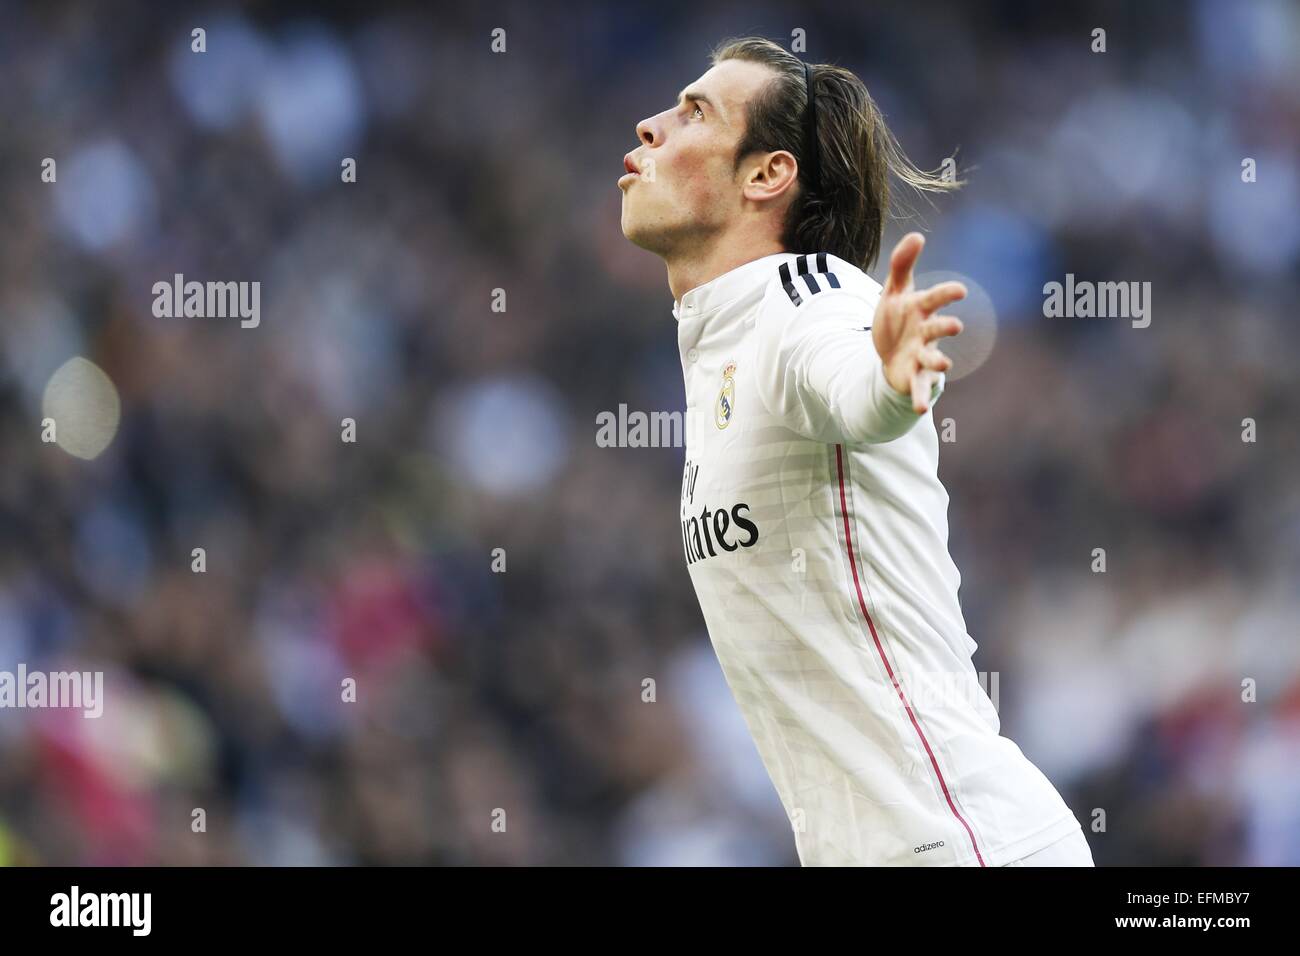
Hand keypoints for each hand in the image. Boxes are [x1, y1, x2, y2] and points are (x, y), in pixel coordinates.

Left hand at [872, 232, 966, 413]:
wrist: (888, 350)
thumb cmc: (897, 317)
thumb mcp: (894, 289)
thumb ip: (903, 263)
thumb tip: (917, 235)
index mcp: (921, 309)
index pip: (936, 298)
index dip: (947, 294)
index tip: (960, 291)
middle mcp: (926, 333)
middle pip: (937, 329)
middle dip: (945, 327)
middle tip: (956, 327)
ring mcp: (921, 355)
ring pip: (932, 359)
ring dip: (938, 363)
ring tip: (944, 366)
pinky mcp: (912, 376)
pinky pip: (918, 387)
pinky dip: (919, 398)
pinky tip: (919, 410)